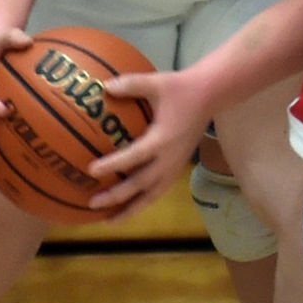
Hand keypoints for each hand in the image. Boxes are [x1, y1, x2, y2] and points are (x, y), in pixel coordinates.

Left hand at [86, 68, 210, 220]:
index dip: (113, 164)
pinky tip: (127, 208)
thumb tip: (104, 86)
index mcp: (163, 139)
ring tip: (109, 221)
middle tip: (93, 202)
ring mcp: (175, 167)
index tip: (91, 170)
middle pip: (141, 185)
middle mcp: (169, 159)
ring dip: (130, 209)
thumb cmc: (181, 88)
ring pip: (151, 196)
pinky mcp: (177, 168)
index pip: (135, 156)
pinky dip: (142, 202)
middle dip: (117, 196)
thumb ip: (131, 84)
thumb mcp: (156, 82)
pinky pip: (158, 191)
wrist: (210, 96)